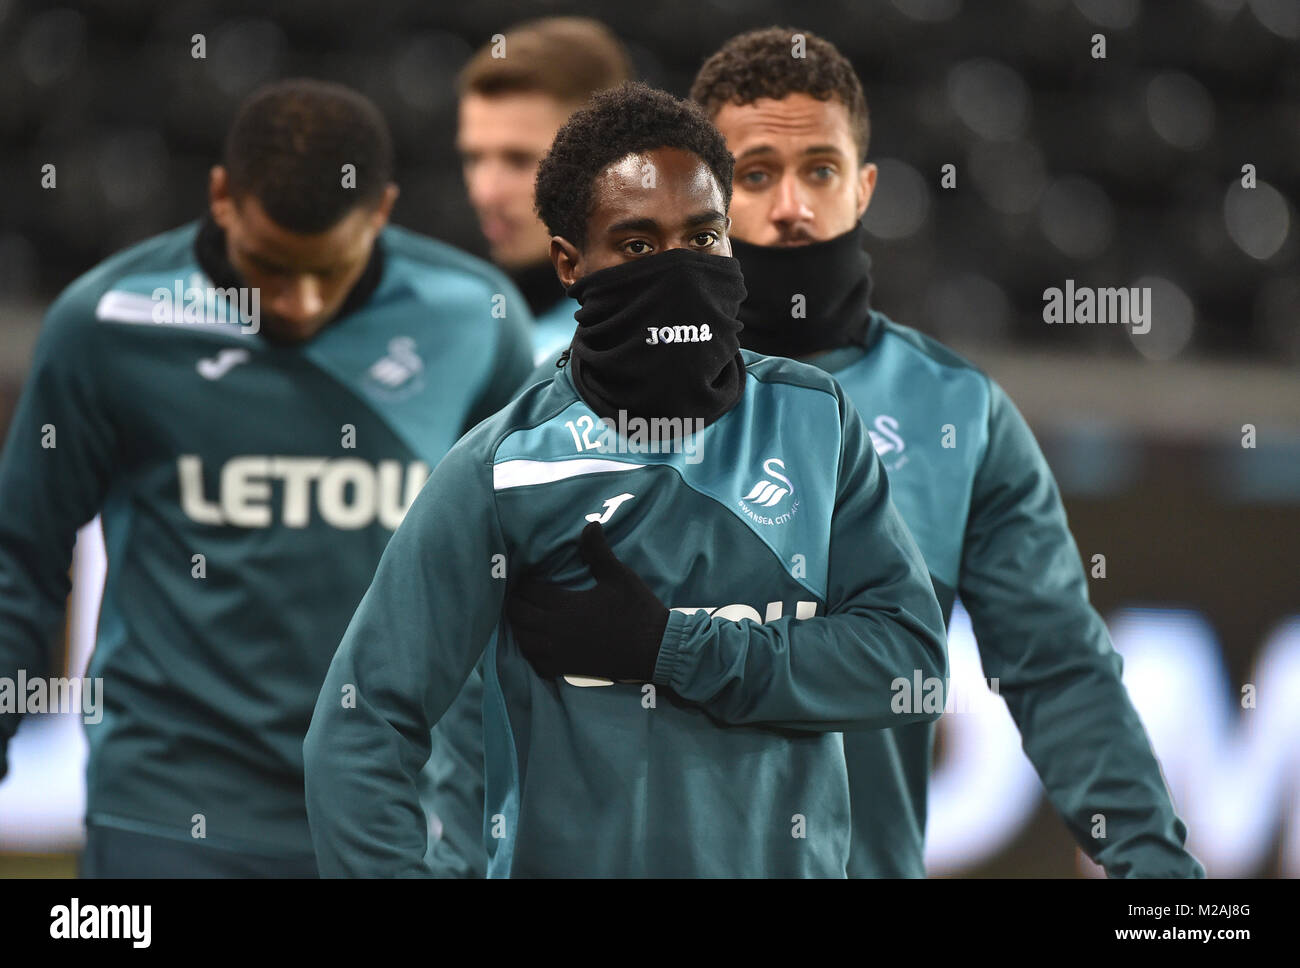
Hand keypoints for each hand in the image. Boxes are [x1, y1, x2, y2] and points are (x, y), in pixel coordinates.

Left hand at [506, 522, 668, 680]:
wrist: (655, 650)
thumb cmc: (637, 610)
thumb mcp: (619, 576)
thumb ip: (598, 552)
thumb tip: (590, 524)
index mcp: (565, 605)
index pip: (528, 590)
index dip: (523, 580)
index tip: (526, 573)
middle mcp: (555, 630)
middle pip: (518, 614)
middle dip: (516, 600)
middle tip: (521, 591)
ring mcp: (559, 652)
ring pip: (522, 638)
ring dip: (518, 625)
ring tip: (524, 613)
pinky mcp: (566, 668)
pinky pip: (535, 661)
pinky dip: (529, 650)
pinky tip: (534, 641)